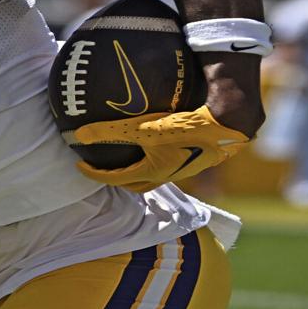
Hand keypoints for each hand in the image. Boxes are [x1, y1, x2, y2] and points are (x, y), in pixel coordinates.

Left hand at [73, 104, 249, 193]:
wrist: (228, 124)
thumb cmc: (186, 128)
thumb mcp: (144, 128)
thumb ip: (111, 131)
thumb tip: (79, 135)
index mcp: (153, 172)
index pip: (116, 178)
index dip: (95, 174)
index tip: (80, 166)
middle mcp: (169, 174)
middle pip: (137, 184)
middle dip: (118, 179)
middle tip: (103, 167)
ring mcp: (185, 167)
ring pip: (156, 174)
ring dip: (140, 169)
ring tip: (130, 155)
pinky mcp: (196, 156)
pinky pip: (170, 161)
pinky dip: (157, 156)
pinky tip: (159, 140)